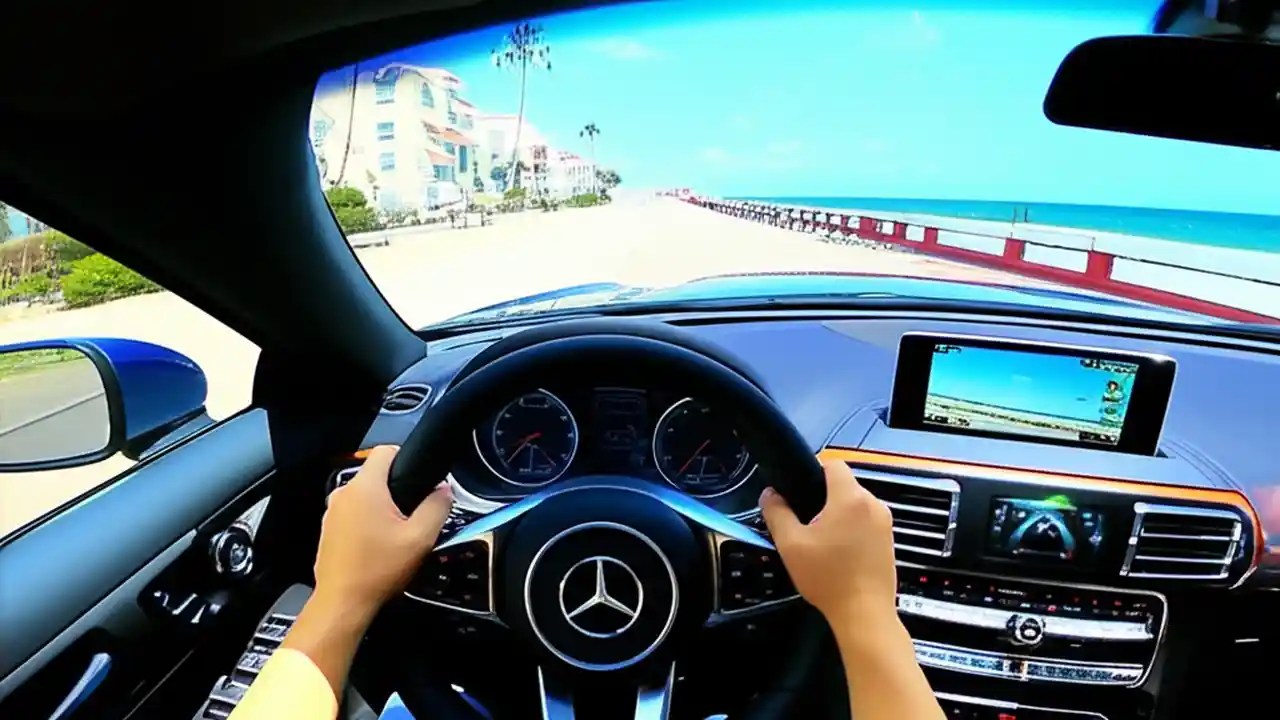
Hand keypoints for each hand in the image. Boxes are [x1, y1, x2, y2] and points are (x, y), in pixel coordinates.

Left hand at [313, 445, 453, 616]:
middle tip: (412, 516)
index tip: (419, 478)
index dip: (406, 458)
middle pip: (377, 476)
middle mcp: (343, 494)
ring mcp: (332, 513)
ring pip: (365, 497)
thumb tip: (444, 490)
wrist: (343, 602)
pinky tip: (378, 547)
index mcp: (365, 488)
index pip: (385, 450)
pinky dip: (367, 524)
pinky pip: (353, 515)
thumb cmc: (377, 571)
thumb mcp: (420, 538)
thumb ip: (437, 507)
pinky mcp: (328, 530)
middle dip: (396, 490)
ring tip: (395, 536)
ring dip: (381, 509)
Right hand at [759, 458, 896, 622]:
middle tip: (805, 523)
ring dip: (838, 516)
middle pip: (843, 485)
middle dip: (823, 499)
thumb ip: (777, 513)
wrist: (864, 614)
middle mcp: (873, 506)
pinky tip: (838, 554)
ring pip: (855, 505)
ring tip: (821, 543)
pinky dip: (851, 530)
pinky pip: (866, 523)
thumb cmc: (829, 579)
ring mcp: (885, 524)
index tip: (800, 490)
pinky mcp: (888, 541)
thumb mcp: (791, 544)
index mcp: (850, 499)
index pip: (832, 463)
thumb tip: (770, 494)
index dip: (813, 471)